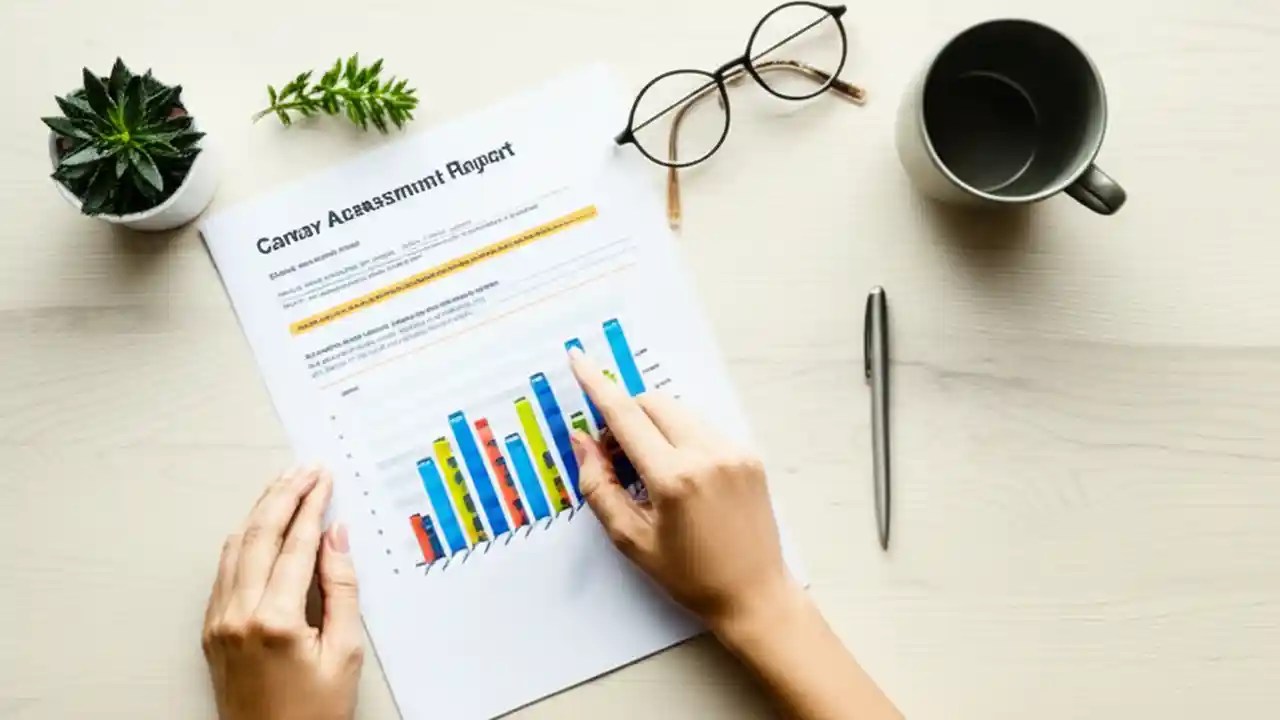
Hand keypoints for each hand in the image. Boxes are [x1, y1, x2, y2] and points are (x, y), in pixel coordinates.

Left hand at [202, 466, 363, 719]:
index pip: (296, 544)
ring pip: (236, 548)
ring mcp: (219, 623)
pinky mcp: (211, 632)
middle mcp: (238, 616)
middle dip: (284, 495)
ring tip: (284, 487)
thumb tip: (335, 538)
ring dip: (261, 512)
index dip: (312, 505)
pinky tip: (260, 529)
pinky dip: (245, 542)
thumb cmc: (313, 715)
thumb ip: (341, 589)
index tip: (324, 480)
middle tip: (306, 470)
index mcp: (275, 621)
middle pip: (260, 535)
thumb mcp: (344, 653)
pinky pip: (225, 572)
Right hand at [567, 349, 798, 631]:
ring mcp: (733, 452)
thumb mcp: (631, 539)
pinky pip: (703, 428)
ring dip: (653, 426)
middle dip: (625, 416)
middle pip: (652, 403)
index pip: (626, 416)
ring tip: (648, 473)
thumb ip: (599, 486)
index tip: (579, 359)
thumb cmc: (690, 576)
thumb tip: (581, 441)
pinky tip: (679, 476)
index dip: (598, 385)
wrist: (754, 594)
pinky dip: (681, 438)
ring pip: (679, 412)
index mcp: (675, 478)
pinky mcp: (749, 456)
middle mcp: (708, 455)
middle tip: (614, 458)